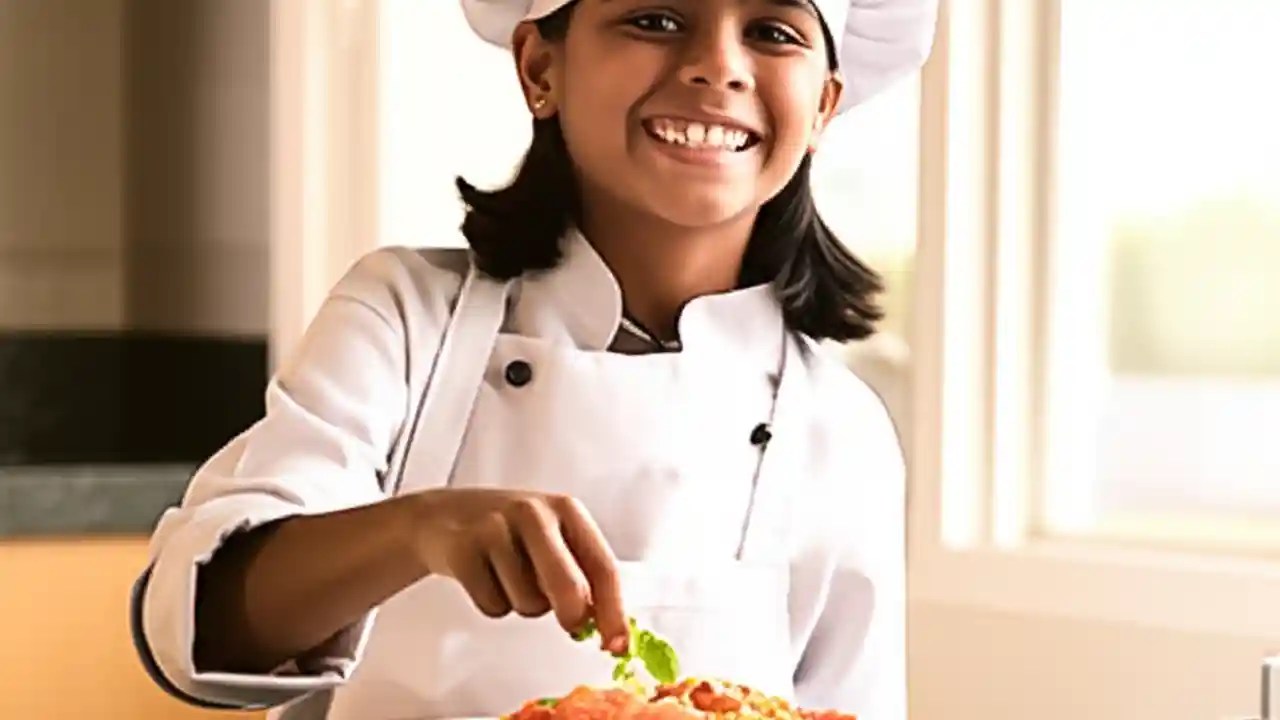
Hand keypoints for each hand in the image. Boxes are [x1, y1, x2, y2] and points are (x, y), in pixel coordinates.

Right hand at [410, 488, 629, 653]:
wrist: (440, 517)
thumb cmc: (507, 533)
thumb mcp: (550, 538)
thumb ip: (578, 573)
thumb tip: (600, 624)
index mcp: (566, 510)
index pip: (603, 566)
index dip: (614, 611)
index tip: (617, 645)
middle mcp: (534, 513)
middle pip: (570, 587)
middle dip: (572, 616)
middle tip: (568, 623)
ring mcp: (496, 528)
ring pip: (529, 603)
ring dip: (522, 605)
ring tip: (507, 578)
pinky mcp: (463, 548)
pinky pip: (493, 606)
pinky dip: (492, 604)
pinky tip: (483, 578)